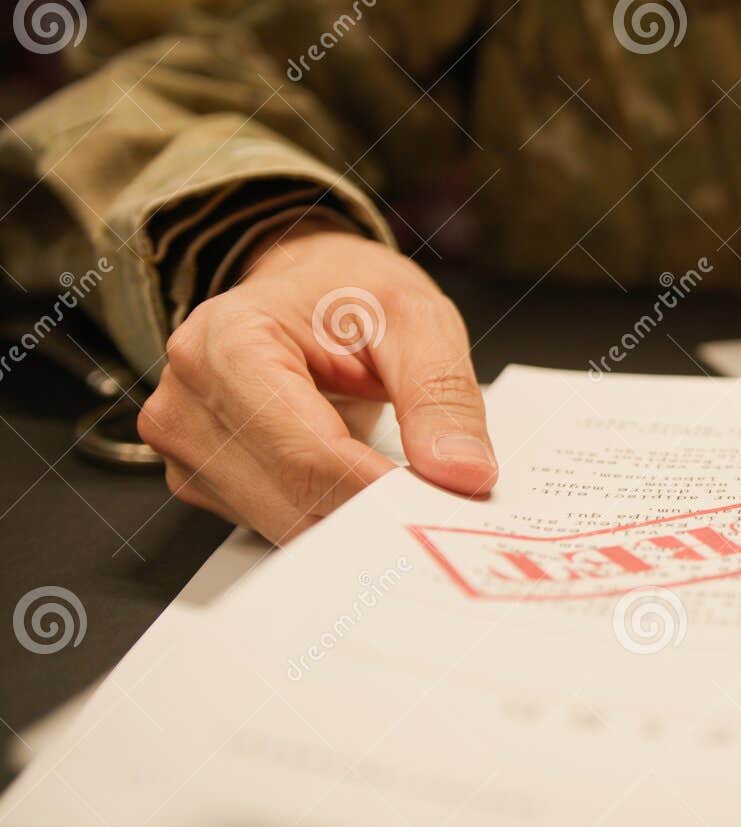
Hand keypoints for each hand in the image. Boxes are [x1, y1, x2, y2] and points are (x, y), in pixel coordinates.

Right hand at [137, 225, 497, 542]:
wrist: (308, 290)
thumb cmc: (349, 295)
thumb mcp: (417, 320)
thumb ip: (442, 396)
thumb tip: (461, 472)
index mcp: (227, 343)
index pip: (308, 455)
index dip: (382, 490)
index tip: (443, 504)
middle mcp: (189, 400)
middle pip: (294, 500)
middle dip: (376, 511)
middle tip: (441, 502)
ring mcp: (184, 447)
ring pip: (288, 526)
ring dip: (356, 521)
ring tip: (400, 481)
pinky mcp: (201, 481)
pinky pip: (277, 527)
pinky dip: (332, 519)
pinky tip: (359, 486)